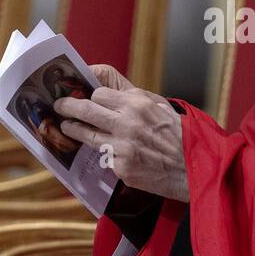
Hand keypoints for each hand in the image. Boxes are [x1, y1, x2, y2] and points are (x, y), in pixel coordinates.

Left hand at [54, 80, 188, 202]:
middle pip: (85, 109)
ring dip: (73, 128)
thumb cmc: (180, 134)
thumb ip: (133, 96)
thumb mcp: (160, 106)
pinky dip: (103, 153)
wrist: (195, 168)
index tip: (84, 96)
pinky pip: (104, 156)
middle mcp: (127, 123)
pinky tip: (104, 150)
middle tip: (59, 106)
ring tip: (67, 126)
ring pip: (86, 134)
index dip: (91, 95)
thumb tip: (103, 87)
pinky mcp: (122, 168)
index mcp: (138, 103)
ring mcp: (122, 147)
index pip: (99, 93)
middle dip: (67, 106)